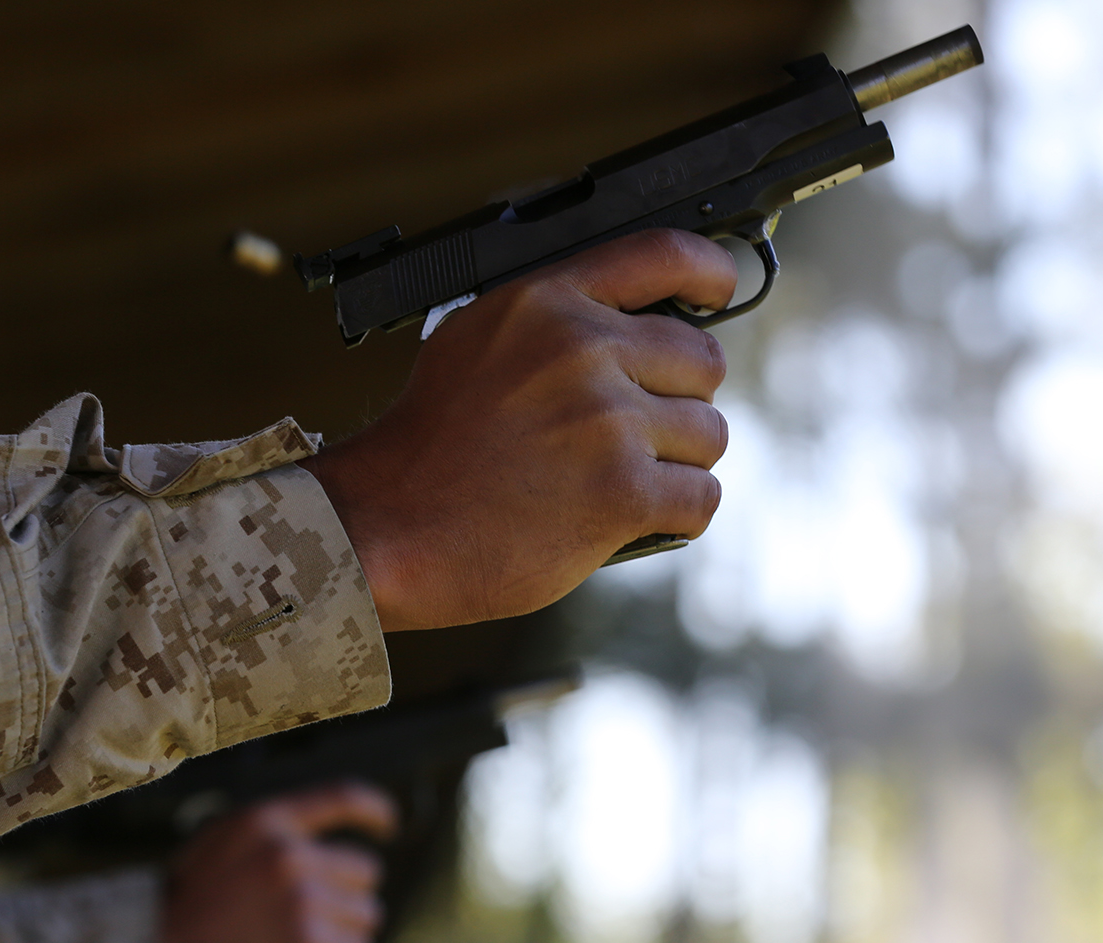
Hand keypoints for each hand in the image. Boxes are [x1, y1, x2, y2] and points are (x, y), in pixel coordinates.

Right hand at [159, 781, 398, 942]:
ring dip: (344, 932)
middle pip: (364, 870)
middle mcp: (290, 854)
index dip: (374, 809)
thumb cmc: (185, 912)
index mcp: (265, 822)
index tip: (388, 824)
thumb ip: (268, 839)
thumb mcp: (217, 848)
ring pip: (366, 914)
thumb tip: (318, 845)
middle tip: (308, 918)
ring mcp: (302, 899)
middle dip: (345, 896)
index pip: (341, 797)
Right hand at [304, 229, 736, 630]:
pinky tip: (635, 517)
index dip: (708, 271)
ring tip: (623, 480)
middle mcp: (582, 352)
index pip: (661, 256)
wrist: (383, 527)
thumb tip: (634, 325)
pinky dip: (678, 513)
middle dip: (680, 401)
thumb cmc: (424, 449)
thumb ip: (549, 324)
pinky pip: (701, 496)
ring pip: (710, 434)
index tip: (720, 289)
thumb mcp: (471, 344)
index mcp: (545, 304)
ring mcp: (607, 423)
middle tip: (637, 433)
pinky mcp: (621, 493)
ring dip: (679, 463)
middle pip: (702, 361)